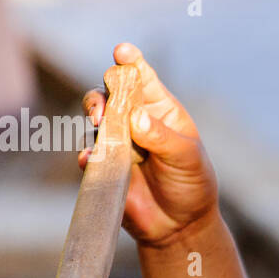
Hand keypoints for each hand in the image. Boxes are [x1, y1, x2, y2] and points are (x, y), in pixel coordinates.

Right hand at [81, 43, 219, 247]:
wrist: (180, 226)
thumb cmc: (191, 184)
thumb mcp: (186, 159)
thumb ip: (162, 138)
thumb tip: (135, 118)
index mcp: (160, 110)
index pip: (142, 77)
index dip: (130, 61)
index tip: (122, 51)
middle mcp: (134, 120)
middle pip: (109, 93)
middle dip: (103, 94)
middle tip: (104, 108)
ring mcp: (116, 142)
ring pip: (94, 121)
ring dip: (94, 119)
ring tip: (100, 126)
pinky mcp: (103, 167)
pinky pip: (88, 155)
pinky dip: (87, 156)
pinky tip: (91, 161)